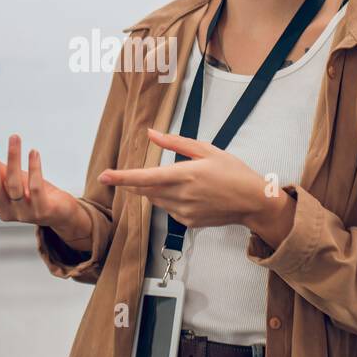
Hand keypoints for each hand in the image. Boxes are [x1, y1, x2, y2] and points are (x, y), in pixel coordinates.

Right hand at [0, 135, 86, 235]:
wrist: (63, 213)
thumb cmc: (33, 193)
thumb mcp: (11, 177)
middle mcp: (8, 212)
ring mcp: (25, 214)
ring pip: (14, 185)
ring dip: (14, 159)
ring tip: (14, 138)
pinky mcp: (43, 211)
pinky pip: (36, 187)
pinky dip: (34, 168)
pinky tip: (33, 152)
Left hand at [99, 128, 279, 230]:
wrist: (252, 202)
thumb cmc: (232, 172)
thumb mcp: (206, 150)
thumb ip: (175, 143)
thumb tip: (151, 134)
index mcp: (184, 175)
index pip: (144, 177)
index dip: (122, 177)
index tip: (104, 176)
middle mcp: (180, 196)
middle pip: (145, 190)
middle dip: (135, 182)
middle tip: (131, 175)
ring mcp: (183, 212)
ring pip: (156, 200)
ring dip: (156, 190)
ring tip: (180, 181)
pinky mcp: (187, 223)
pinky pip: (169, 210)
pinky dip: (170, 200)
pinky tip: (191, 194)